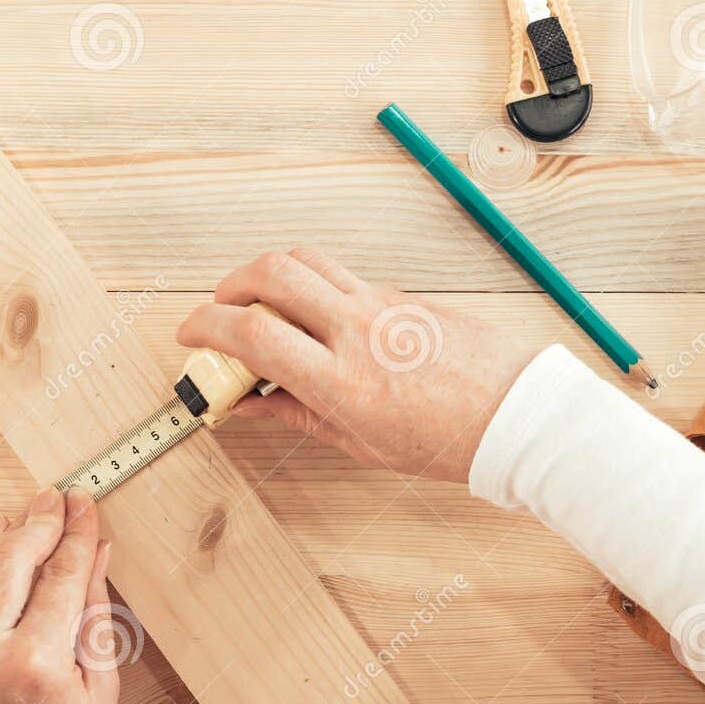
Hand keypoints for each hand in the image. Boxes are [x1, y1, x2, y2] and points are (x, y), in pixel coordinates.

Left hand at [0, 487, 119, 703]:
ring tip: (27, 516)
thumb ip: (94, 616)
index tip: (86, 506)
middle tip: (55, 498)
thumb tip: (96, 554)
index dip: (78, 535)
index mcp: (37, 664)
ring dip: (5, 539)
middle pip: (12, 559)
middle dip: (38, 522)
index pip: (63, 576)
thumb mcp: (96, 692)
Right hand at [176, 250, 534, 483]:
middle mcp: (356, 331)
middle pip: (272, 273)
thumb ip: (297, 415)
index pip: (252, 333)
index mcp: (341, 379)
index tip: (189, 337)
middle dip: (229, 286)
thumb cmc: (447, 440)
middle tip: (219, 312)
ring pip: (305, 260)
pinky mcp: (401, 294)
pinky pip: (341, 275)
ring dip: (268, 274)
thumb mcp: (360, 443)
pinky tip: (311, 318)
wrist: (515, 414)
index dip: (204, 326)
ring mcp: (380, 305)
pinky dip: (311, 285)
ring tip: (260, 306)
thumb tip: (249, 404)